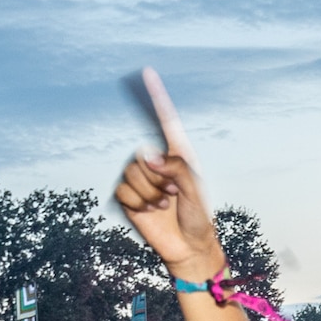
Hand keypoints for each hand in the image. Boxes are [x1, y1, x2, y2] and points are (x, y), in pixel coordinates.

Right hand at [112, 79, 225, 277]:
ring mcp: (141, 179)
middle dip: (158, 178)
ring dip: (149, 193)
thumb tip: (148, 156)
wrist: (188, 247)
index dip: (155, 96)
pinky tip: (151, 211)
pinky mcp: (129, 197)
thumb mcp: (195, 190)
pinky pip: (123, 191)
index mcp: (178, 154)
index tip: (146, 73)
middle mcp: (157, 162)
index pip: (165, 120)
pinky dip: (138, 204)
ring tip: (164, 204)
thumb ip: (176, 168)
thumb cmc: (197, 216)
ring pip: (131, 173)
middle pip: (142, 155)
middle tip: (173, 194)